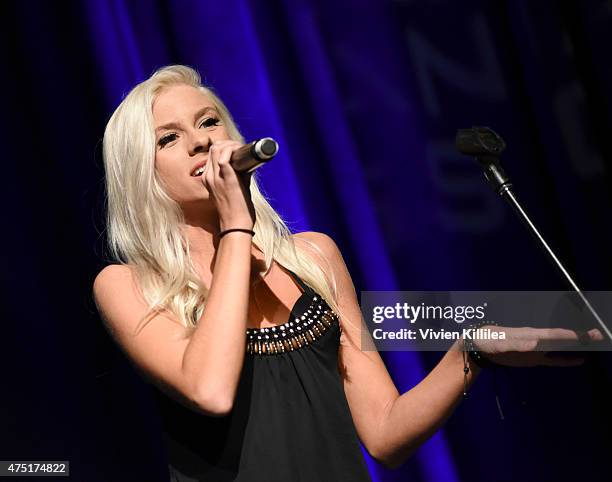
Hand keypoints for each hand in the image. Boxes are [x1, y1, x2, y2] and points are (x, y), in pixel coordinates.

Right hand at [201, 140, 255, 230]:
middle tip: (241, 149)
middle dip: (229, 143)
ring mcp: (215, 178)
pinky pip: (225, 157)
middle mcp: (209, 176)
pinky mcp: (226, 179)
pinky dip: (233, 151)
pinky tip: (242, 153)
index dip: (225, 147)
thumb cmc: (236, 210)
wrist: (236, 225)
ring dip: (232, 145)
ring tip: (242, 150)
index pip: (212, 154)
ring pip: (218, 149)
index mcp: (207, 179)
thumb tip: (249, 165)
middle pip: (214, 148)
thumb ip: (237, 176)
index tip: (237, 150)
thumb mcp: (232, 189)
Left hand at [469, 325, 603, 366]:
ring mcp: (537, 349)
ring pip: (562, 347)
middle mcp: (539, 340)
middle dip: (582, 336)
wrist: (478, 346)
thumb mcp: (502, 343)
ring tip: (596, 343)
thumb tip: (535, 345)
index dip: (574, 335)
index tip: (591, 335)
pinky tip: (580, 360)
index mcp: (533, 335)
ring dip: (578, 346)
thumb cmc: (490, 340)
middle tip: (601, 335)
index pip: (558, 335)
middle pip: (564, 338)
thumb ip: (518, 344)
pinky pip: (554, 360)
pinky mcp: (533, 359)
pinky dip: (567, 360)